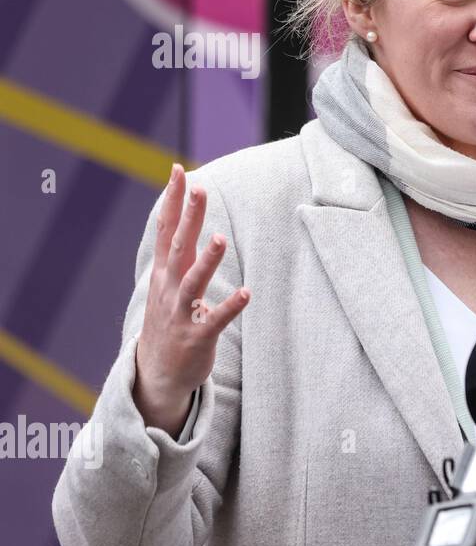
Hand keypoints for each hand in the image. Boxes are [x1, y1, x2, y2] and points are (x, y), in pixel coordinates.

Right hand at [133, 163, 249, 433]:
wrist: (157, 374)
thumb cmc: (169, 321)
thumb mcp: (168, 285)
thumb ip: (178, 255)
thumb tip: (187, 221)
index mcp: (164, 273)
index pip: (167, 230)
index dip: (173, 201)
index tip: (179, 171)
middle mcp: (168, 288)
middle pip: (178, 247)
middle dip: (189, 217)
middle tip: (200, 189)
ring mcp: (180, 313)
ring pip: (192, 282)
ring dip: (206, 260)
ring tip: (220, 238)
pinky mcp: (196, 337)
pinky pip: (215, 320)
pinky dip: (230, 306)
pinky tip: (247, 294)